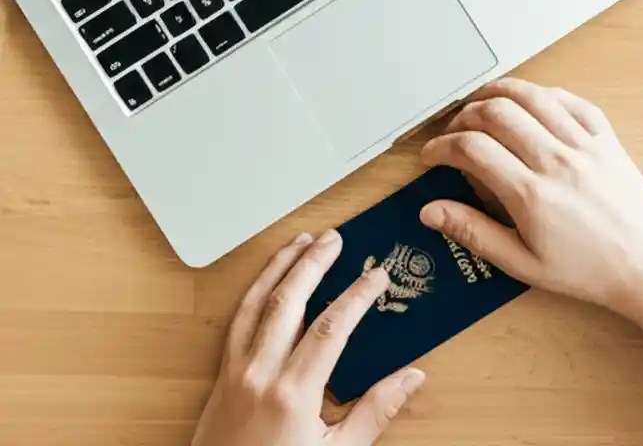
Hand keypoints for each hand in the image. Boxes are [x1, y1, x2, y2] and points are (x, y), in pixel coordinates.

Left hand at [192, 231, 425, 445]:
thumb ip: (376, 411)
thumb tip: (412, 377)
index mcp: (293, 394)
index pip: (331, 328)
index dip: (357, 296)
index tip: (378, 276)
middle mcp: (259, 375)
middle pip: (289, 302)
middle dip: (313, 264)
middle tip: (334, 239)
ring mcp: (235, 373)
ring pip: (256, 304)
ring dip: (279, 268)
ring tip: (300, 242)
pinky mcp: (221, 377)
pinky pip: (237, 321)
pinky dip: (254, 292)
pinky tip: (268, 280)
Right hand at [418, 78, 642, 313]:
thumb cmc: (588, 269)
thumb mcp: (522, 263)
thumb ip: (474, 233)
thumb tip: (432, 213)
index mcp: (531, 194)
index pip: (472, 149)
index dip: (441, 146)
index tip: (433, 154)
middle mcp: (557, 162)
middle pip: (497, 113)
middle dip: (464, 115)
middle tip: (455, 131)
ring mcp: (584, 145)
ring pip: (533, 96)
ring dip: (499, 92)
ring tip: (482, 103)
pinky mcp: (606, 139)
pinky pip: (572, 100)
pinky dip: (544, 94)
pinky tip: (530, 101)